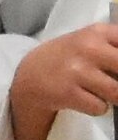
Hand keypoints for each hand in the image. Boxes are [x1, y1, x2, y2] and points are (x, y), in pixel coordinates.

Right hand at [8, 24, 117, 139]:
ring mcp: (76, 70)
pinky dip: (96, 107)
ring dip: (112, 97)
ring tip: (100, 91)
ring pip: (117, 92)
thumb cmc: (69, 58)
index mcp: (98, 32)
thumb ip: (116, 47)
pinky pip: (100, 108)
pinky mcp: (67, 92)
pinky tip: (84, 98)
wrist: (30, 74)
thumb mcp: (91, 41)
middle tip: (112, 82)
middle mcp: (87, 47)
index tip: (116, 69)